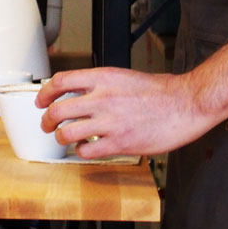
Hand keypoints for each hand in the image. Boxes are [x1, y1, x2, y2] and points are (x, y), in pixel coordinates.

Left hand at [36, 67, 217, 158]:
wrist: (186, 104)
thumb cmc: (161, 92)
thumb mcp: (123, 77)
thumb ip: (100, 84)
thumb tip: (78, 93)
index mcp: (103, 78)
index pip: (60, 82)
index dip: (45, 93)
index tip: (41, 101)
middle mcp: (102, 98)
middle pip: (57, 109)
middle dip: (47, 120)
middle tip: (47, 125)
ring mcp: (110, 122)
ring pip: (67, 132)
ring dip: (61, 137)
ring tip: (64, 138)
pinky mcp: (120, 143)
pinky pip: (87, 150)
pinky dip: (81, 151)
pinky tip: (86, 148)